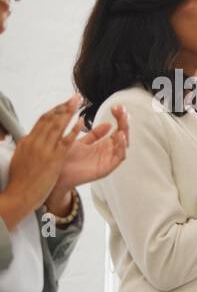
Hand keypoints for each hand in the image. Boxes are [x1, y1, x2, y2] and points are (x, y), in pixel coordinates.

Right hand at [0, 96, 79, 229]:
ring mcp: (44, 150)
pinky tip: (81, 123)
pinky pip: (65, 141)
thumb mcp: (21, 158)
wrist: (19, 194)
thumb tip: (31, 139)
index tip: (64, 103)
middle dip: (64, 107)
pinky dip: (73, 131)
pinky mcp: (53, 159)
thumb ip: (28, 147)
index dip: (55, 110)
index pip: (42, 121)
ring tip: (79, 103)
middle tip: (75, 97)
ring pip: (57, 126)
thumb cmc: (21, 180)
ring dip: (69, 112)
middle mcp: (35, 142)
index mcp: (27, 141)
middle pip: (50, 119)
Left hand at [48, 106, 129, 209]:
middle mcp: (107, 152)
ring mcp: (107, 160)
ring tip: (122, 123)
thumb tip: (108, 124)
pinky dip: (121, 147)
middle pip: (122, 136)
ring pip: (123, 146)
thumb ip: (95, 134)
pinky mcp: (106, 168)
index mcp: (102, 145)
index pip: (116, 130)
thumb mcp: (80, 141)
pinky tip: (119, 137)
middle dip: (123, 123)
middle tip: (122, 111)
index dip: (118, 118)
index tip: (116, 107)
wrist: (55, 173)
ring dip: (125, 134)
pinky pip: (119, 158)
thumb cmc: (64, 159)